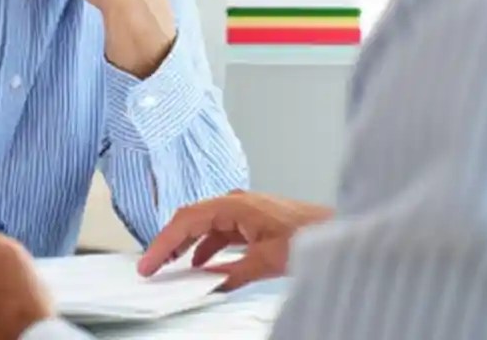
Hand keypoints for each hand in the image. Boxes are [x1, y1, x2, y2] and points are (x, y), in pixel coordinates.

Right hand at [138, 191, 333, 290]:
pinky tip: (201, 264)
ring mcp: (244, 210)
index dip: (163, 243)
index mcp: (235, 205)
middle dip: (168, 243)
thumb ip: (231, 273)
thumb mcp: (266, 261)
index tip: (148, 263)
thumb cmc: (310, 234)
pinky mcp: (252, 221)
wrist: (338, 230)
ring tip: (170, 266)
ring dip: (186, 245)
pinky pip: (220, 232)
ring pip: (204, 225)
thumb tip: (205, 282)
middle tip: (151, 266)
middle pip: (190, 219)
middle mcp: (236, 202)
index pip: (186, 221)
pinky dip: (206, 247)